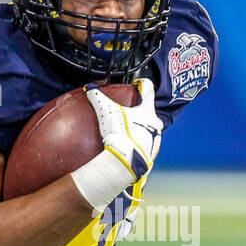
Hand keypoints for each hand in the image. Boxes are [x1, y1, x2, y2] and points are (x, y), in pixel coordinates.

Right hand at [70, 78, 161, 211]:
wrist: (126, 162)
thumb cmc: (120, 133)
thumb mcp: (106, 112)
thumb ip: (98, 98)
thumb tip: (90, 88)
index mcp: (148, 112)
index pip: (148, 91)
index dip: (143, 84)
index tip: (139, 83)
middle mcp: (155, 126)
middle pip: (151, 113)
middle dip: (143, 111)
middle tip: (134, 110)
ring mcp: (154, 142)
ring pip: (150, 130)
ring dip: (142, 128)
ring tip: (130, 129)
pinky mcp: (149, 155)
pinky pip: (144, 146)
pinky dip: (138, 144)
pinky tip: (129, 146)